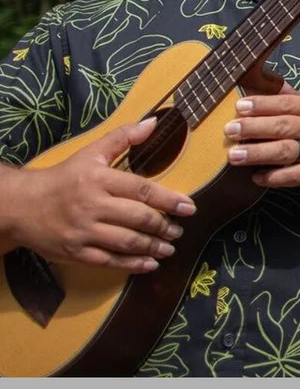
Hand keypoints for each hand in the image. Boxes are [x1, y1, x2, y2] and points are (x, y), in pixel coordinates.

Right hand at [5, 118, 194, 272]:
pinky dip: (131, 265)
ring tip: (169, 248)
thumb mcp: (91, 153)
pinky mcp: (74, 252)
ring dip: (152, 247)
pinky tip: (149, 264)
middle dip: (163, 226)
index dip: (168, 200)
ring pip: (125, 242)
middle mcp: (93, 205)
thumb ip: (123, 137)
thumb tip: (153, 123)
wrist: (21, 205)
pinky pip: (108, 261)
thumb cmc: (63, 177)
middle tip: (179, 231)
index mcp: (100, 179)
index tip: (189, 207)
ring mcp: (83, 231)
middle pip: (137, 218)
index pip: (142, 190)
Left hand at [225, 91, 299, 196]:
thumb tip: (267, 80)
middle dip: (255, 127)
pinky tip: (256, 177)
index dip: (264, 104)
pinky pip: (294, 176)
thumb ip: (294, 98)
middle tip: (229, 130)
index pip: (288, 103)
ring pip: (286, 151)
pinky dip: (274, 177)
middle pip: (284, 126)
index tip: (239, 105)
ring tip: (234, 155)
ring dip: (258, 153)